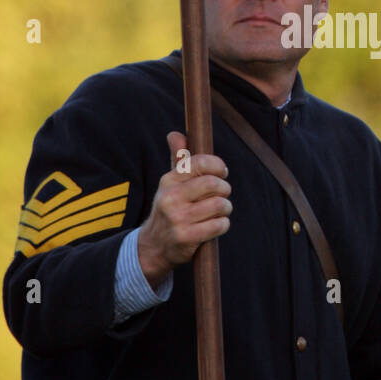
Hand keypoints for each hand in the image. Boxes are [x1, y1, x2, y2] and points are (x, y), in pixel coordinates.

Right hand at [137, 132, 231, 287]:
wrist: (154, 245)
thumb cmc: (170, 208)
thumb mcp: (170, 184)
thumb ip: (178, 159)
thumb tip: (175, 134)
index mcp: (168, 181)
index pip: (200, 163)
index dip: (218, 166)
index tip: (222, 173)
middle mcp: (170, 198)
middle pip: (213, 184)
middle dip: (224, 189)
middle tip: (222, 194)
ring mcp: (177, 219)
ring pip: (219, 205)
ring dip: (226, 208)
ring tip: (220, 210)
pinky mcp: (186, 237)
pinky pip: (219, 225)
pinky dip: (223, 224)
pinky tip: (216, 225)